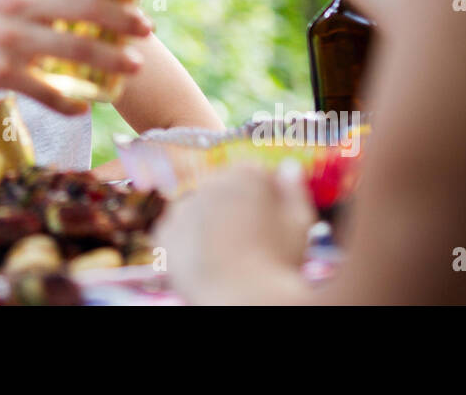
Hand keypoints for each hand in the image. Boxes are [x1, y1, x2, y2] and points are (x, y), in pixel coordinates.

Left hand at [155, 162, 315, 304]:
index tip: (276, 216)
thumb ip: (294, 190)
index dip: (269, 195)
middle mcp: (210, 183)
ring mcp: (184, 207)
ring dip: (212, 221)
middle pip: (227, 189)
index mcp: (246, 175)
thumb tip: (289, 167)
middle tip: (253, 238)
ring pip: (201, 209)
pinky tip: (208, 260)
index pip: (257, 173)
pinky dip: (190, 242)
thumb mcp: (300, 222)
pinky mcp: (165, 233)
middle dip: (238, 206)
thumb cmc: (277, 262)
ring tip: (231, 253)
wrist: (241, 298)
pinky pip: (179, 232)